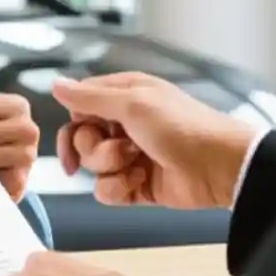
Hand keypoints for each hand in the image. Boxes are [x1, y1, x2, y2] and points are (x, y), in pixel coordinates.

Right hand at [53, 72, 257, 208]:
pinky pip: (106, 191)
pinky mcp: (135, 184)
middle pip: (81, 139)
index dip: (74, 121)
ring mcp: (129, 155)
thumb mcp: (133, 103)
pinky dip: (119, 188)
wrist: (220, 168)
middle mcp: (124, 124)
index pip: (79, 106)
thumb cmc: (183, 127)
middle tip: (121, 148)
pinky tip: (141, 180)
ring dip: (110, 168)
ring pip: (92, 167)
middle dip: (94, 149)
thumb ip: (89, 97)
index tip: (75, 132)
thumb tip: (56, 84)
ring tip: (137, 164)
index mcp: (124, 96)